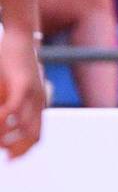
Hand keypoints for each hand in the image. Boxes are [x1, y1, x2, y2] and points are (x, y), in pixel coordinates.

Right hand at [0, 27, 44, 158]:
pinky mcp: (24, 84)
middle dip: (18, 149)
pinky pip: (14, 109)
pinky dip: (4, 120)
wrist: (21, 34)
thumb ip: (10, 100)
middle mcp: (39, 101)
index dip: (24, 149)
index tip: (10, 157)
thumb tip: (6, 115)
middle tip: (4, 154)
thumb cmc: (14, 58)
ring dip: (8, 137)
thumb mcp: (13, 82)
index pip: (36, 135)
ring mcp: (33, 93)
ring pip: (24, 126)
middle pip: (33, 135)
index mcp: (37, 103)